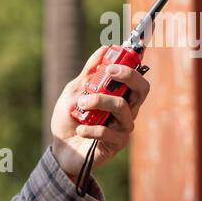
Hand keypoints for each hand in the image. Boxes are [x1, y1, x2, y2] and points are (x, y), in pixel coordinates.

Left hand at [49, 45, 152, 178]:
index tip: (119, 52)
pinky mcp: (116, 144)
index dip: (133, 62)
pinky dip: (91, 128)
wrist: (60, 151)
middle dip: (127, 75)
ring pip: (122, 107)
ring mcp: (123, 127)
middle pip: (142, 88)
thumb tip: (105, 49)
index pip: (137, 76)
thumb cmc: (69, 120)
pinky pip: (108, 132)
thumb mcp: (74, 92)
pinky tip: (79, 129)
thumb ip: (89, 73)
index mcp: (120, 95)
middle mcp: (127, 110)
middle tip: (109, 71)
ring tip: (81, 105)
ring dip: (99, 101)